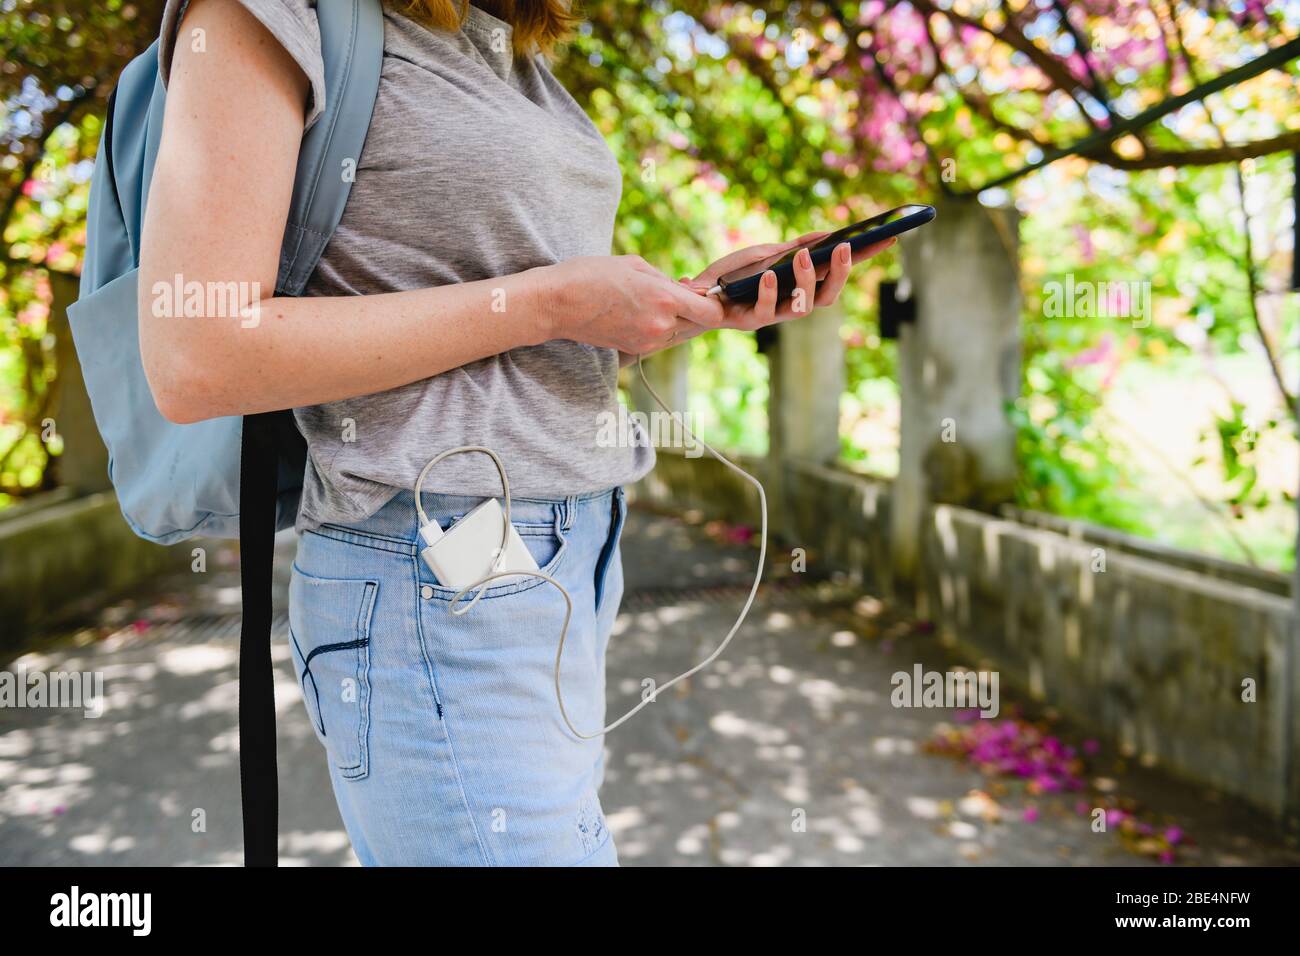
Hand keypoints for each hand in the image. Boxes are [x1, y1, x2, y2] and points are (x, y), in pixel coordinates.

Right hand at [541, 255, 723, 354]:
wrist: (556, 304)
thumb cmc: (590, 275)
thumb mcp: (634, 265)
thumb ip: (667, 280)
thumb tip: (688, 290)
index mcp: (664, 299)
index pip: (711, 313)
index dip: (713, 303)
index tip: (704, 294)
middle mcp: (660, 325)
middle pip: (698, 324)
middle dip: (694, 310)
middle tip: (680, 294)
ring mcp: (647, 342)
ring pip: (679, 333)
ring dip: (675, 319)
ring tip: (651, 301)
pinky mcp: (635, 350)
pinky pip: (660, 339)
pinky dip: (658, 327)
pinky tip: (638, 312)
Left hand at [685, 231, 896, 331]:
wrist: (695, 296)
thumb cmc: (732, 276)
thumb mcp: (765, 254)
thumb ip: (794, 247)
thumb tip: (826, 234)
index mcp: (801, 286)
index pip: (838, 272)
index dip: (864, 257)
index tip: (888, 236)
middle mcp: (793, 304)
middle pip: (828, 296)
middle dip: (840, 273)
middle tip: (845, 247)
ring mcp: (773, 314)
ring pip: (803, 307)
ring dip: (806, 280)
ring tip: (803, 256)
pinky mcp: (749, 321)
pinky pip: (765, 311)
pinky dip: (769, 292)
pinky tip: (768, 276)